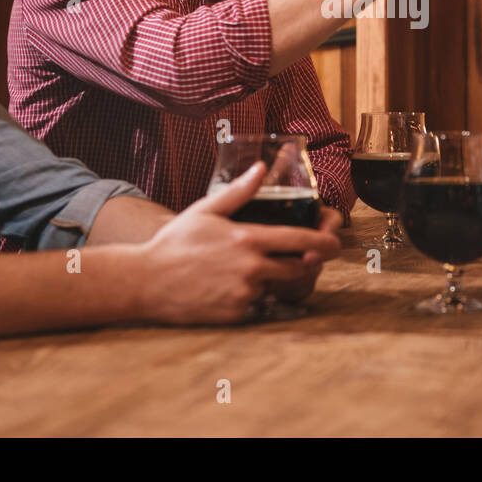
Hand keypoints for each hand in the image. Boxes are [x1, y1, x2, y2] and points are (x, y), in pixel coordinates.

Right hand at [136, 162, 341, 323]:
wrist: (145, 281)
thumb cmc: (175, 242)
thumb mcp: (206, 210)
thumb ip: (239, 191)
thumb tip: (261, 167)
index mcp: (247, 239)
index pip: (300, 240)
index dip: (324, 242)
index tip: (335, 243)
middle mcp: (251, 269)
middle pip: (298, 269)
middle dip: (305, 264)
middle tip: (302, 258)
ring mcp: (244, 294)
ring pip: (278, 288)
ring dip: (277, 280)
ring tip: (258, 270)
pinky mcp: (235, 315)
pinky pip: (258, 305)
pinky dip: (255, 297)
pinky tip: (235, 287)